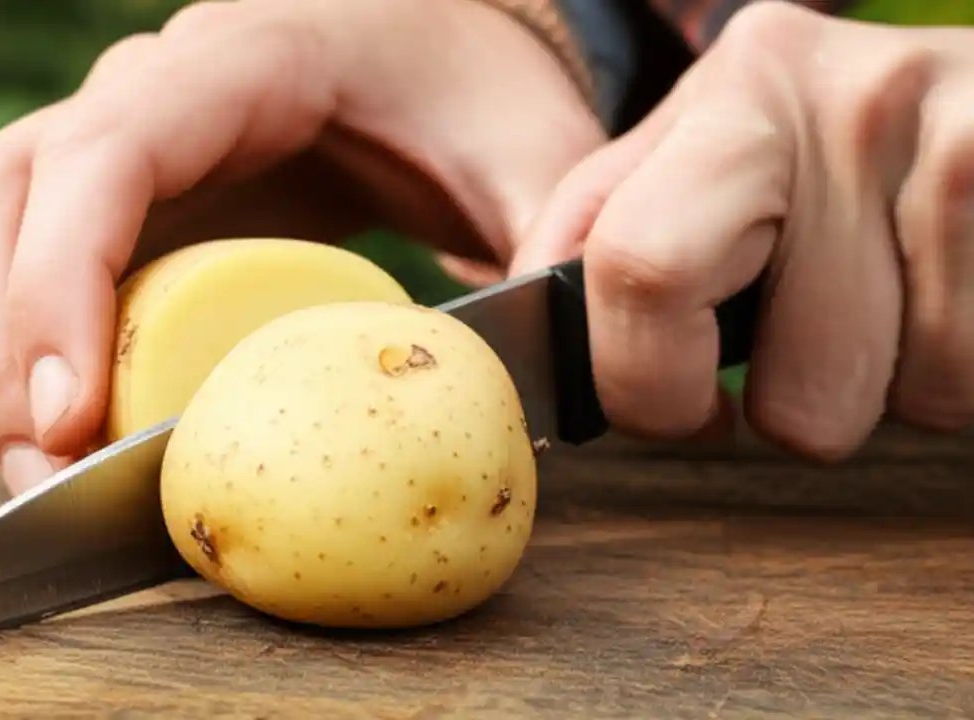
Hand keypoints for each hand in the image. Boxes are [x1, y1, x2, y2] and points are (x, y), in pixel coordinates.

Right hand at [0, 0, 604, 492]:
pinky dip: (33, 347)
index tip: (68, 415)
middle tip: (44, 474)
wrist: (445, 44)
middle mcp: (158, 85)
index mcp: (250, 57)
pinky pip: (36, 259)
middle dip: (1, 341)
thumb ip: (554, 246)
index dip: (61, 279)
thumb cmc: (482, 92)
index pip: (107, 151)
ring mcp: (129, 136)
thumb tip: (576, 383)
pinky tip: (75, 432)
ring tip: (45, 474)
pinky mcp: (130, 194)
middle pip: (3, 191)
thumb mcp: (538, 155)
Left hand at [513, 2, 973, 458]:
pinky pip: (970, 380)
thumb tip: (524, 335)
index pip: (635, 271)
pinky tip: (953, 291)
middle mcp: (842, 106)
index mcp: (733, 95)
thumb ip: (608, 225)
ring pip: (897, 404)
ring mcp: (955, 149)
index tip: (682, 406)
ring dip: (896, 386)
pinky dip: (963, 370)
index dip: (643, 383)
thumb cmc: (842, 143)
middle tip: (816, 351)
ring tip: (903, 297)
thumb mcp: (712, 146)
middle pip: (791, 392)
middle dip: (794, 414)